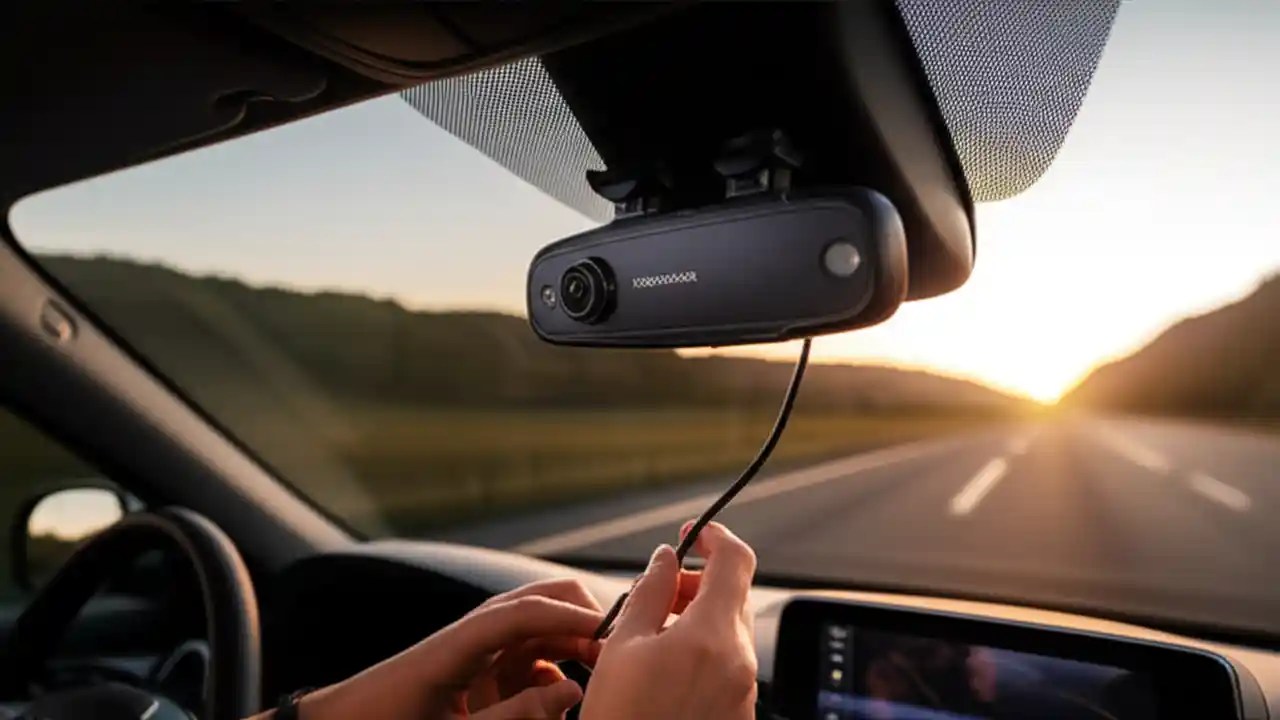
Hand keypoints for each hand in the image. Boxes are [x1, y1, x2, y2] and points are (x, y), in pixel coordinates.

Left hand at [267, 579, 603, 719]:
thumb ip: (517, 716)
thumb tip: (573, 691)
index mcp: (461, 640)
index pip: (528, 611)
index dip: (575, 620)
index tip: (615, 637)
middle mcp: (474, 630)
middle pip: (542, 599)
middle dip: (583, 617)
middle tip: (617, 652)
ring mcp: (480, 644)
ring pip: (543, 624)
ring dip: (574, 641)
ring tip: (603, 671)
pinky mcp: (482, 663)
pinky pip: (531, 652)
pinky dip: (555, 664)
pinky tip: (565, 692)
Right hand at [579, 522, 758, 719]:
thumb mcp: (621, 648)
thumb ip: (649, 593)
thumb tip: (665, 558)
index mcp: (713, 635)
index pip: (736, 559)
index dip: (714, 536)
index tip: (691, 534)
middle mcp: (740, 661)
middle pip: (735, 595)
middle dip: (699, 582)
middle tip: (659, 591)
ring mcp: (744, 691)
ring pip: (731, 630)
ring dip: (699, 616)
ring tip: (653, 633)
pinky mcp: (739, 714)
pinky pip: (729, 664)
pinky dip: (704, 649)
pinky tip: (666, 666)